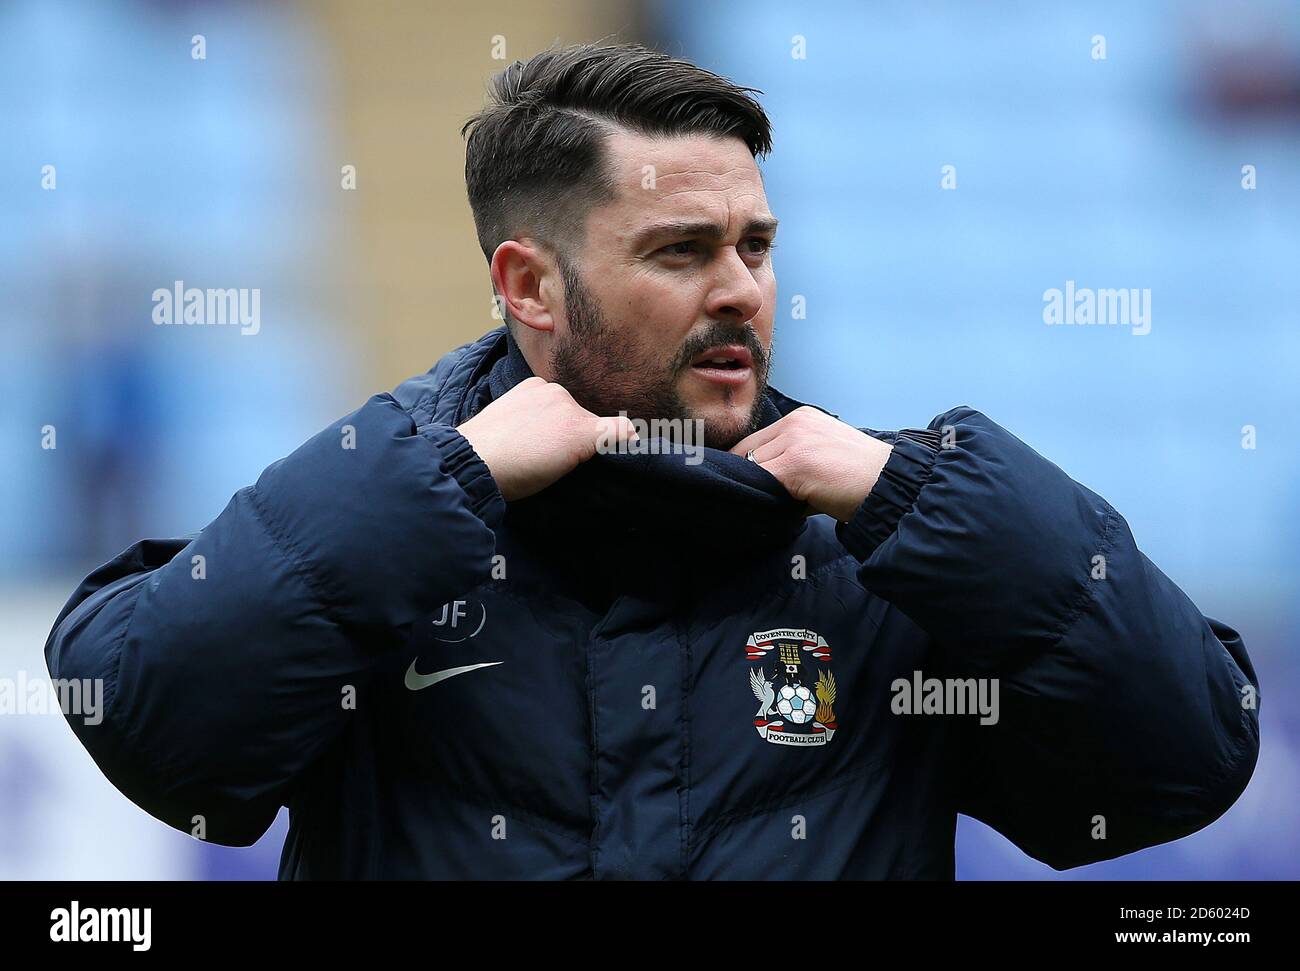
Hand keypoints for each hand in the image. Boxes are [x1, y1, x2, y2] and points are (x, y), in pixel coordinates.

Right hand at [456, 377, 637, 501]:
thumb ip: (526, 427)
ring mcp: (568, 409)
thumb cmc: (483, 454)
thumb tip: (534, 441)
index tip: (544, 451)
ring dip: (588, 449)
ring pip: (596, 430)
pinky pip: (618, 433)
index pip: (560, 411)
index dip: (557, 434)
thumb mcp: (505, 430)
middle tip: (547, 463)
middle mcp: (552, 390)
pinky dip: (625, 442)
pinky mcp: (581, 430)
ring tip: (561, 467)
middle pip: (579, 419)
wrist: (473, 461)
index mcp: (531, 388)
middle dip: (572, 442)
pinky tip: (626, 451)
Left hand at [731, 407, 893, 521]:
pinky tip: (780, 505)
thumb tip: (760, 484)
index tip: (748, 483)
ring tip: (775, 502)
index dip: (747, 465)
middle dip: (748, 476)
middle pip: (747, 451)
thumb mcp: (822, 457)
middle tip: (755, 497)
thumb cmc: (860, 479)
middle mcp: (795, 422)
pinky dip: (763, 495)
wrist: (889, 485)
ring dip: (757, 487)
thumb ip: (791, 463)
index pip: (756, 440)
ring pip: (752, 468)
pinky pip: (760, 481)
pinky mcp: (793, 463)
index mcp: (802, 418)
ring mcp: (793, 441)